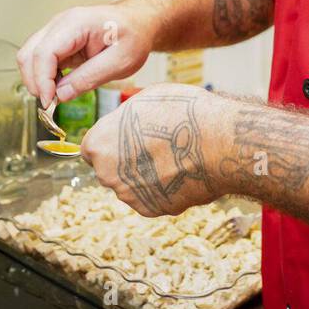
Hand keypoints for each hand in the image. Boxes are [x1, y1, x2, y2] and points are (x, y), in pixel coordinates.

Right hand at [16, 3, 155, 103]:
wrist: (138, 23)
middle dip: (35, 82)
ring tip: (58, 95)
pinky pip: (40, 59)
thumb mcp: (120, 62)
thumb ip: (89, 78)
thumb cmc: (133, 36)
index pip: (45, 52)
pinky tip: (61, 86)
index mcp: (76, 23)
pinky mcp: (57, 41)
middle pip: (29, 54)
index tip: (49, 102)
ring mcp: (56, 31)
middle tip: (51, 104)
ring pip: (30, 57)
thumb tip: (60, 96)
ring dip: (38, 79)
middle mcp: (60, 24)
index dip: (42, 80)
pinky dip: (44, 76)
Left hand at [80, 82, 231, 216]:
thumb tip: (125, 122)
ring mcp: (130, 196)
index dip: (110, 141)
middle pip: (109, 169)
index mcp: (99, 144)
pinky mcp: (152, 209)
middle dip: (126, 159)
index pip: (91, 148)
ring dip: (145, 174)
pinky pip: (152, 197)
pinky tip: (181, 170)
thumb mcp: (146, 99)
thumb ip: (126, 117)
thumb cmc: (182, 112)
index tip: (128, 136)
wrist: (217, 143)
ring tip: (174, 156)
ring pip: (131, 185)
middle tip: (154, 144)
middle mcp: (107, 175)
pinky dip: (162, 188)